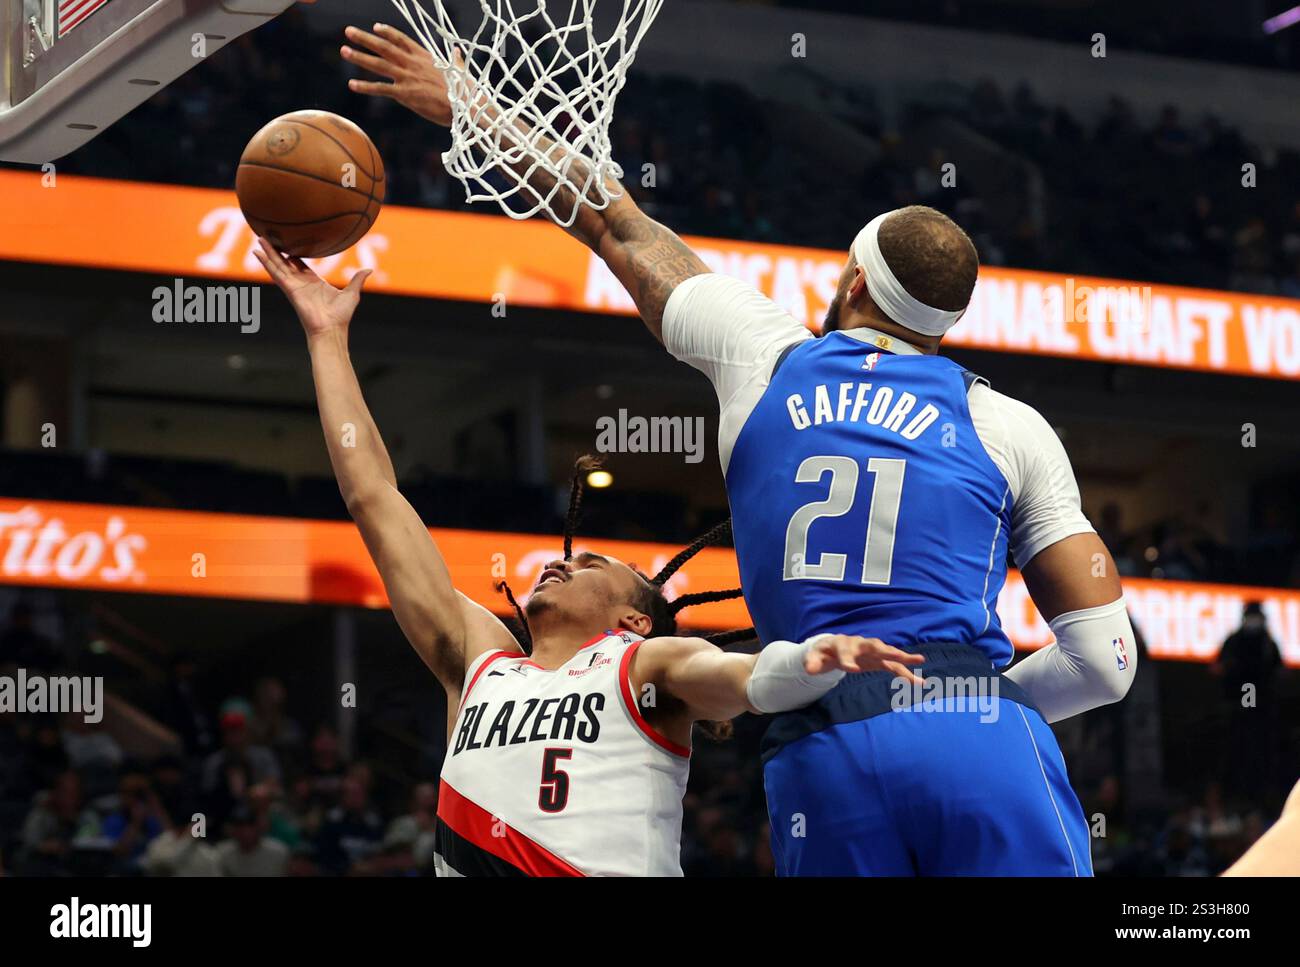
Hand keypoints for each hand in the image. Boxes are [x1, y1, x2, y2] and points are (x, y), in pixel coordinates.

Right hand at [254, 238, 369, 337]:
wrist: (332, 329)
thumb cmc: (341, 316)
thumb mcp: (352, 294)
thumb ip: (357, 280)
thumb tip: (369, 269)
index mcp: (314, 283)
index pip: (301, 265)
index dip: (294, 255)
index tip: (288, 244)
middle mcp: (302, 283)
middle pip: (286, 262)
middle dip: (277, 251)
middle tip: (269, 237)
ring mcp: (294, 286)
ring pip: (278, 265)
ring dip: (269, 252)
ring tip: (259, 239)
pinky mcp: (290, 289)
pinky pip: (276, 273)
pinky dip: (267, 263)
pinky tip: (258, 253)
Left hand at [342, 24, 453, 125]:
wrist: (464, 105)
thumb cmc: (465, 90)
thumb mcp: (459, 70)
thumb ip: (454, 60)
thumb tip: (457, 52)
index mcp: (425, 56)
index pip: (401, 40)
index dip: (387, 32)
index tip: (375, 27)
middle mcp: (412, 63)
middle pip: (384, 47)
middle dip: (364, 38)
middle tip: (348, 31)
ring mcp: (407, 77)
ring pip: (378, 64)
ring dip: (359, 57)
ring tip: (344, 50)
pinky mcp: (405, 94)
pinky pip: (380, 88)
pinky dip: (365, 86)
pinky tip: (352, 84)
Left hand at [804, 635, 924, 685]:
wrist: (833, 648)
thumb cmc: (824, 652)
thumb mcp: (814, 657)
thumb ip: (812, 662)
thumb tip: (809, 668)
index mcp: (842, 644)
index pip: (845, 651)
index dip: (848, 659)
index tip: (851, 669)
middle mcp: (859, 645)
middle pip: (874, 646)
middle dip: (886, 651)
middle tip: (899, 656)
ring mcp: (871, 652)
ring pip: (888, 653)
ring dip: (902, 658)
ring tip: (919, 660)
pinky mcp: (878, 660)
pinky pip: (893, 666)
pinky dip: (905, 672)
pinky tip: (918, 681)